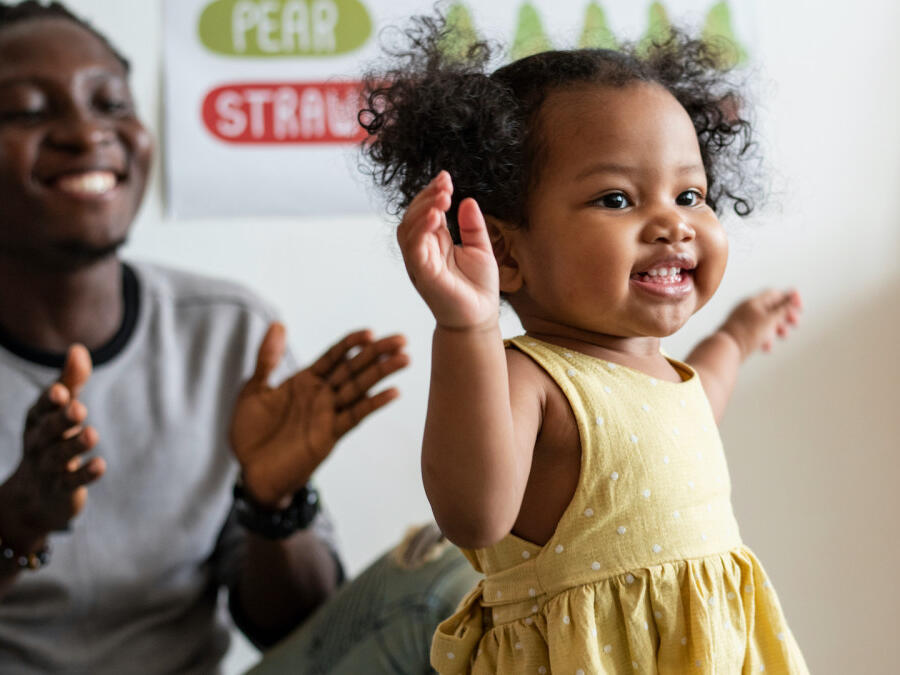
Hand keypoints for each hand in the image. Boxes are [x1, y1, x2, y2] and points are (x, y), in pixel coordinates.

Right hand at [0, 345, 103, 544]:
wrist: (34, 496)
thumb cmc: (51, 440)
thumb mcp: (58, 411)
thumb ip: (70, 382)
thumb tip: (78, 349)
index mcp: (37, 421)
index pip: (41, 408)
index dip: (50, 401)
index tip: (62, 391)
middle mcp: (39, 444)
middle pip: (48, 431)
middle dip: (62, 420)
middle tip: (79, 408)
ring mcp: (48, 469)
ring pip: (59, 457)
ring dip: (74, 446)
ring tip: (92, 434)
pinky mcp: (61, 490)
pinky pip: (71, 482)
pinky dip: (84, 474)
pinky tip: (100, 465)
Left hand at [229, 323, 408, 506]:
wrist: (251, 473)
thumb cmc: (251, 433)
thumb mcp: (254, 390)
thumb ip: (267, 358)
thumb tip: (278, 324)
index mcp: (305, 381)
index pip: (334, 356)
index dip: (351, 343)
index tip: (370, 332)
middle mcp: (322, 395)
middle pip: (354, 368)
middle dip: (377, 353)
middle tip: (401, 339)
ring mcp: (328, 414)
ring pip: (359, 388)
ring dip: (382, 373)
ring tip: (404, 358)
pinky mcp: (330, 434)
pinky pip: (355, 415)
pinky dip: (373, 403)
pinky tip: (392, 392)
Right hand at [398, 171, 498, 328]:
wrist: (480, 317)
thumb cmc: (478, 288)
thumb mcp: (480, 248)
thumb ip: (472, 226)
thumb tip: (467, 200)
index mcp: (435, 243)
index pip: (426, 212)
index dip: (432, 193)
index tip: (446, 177)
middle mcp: (423, 251)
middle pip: (413, 216)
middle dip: (426, 197)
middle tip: (445, 185)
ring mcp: (420, 263)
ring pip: (408, 229)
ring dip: (422, 209)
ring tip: (442, 197)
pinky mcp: (423, 275)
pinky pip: (414, 248)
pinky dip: (421, 230)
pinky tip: (436, 217)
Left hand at [719, 289, 802, 358]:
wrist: (725, 350)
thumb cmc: (746, 334)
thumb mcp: (770, 320)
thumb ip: (783, 307)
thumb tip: (793, 294)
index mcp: (753, 301)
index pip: (776, 294)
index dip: (790, 299)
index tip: (800, 308)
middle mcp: (747, 309)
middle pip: (772, 308)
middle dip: (785, 315)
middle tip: (795, 324)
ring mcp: (743, 321)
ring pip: (766, 321)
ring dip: (777, 328)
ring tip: (783, 336)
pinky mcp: (741, 333)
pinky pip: (757, 332)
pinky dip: (766, 338)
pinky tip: (766, 347)